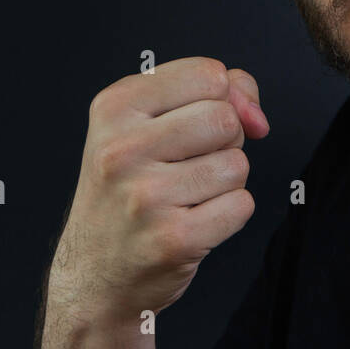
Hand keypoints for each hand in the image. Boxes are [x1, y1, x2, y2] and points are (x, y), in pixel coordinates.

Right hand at [39, 57, 268, 348]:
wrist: (94, 274)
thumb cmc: (128, 190)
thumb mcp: (146, 124)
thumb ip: (212, 93)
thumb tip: (254, 112)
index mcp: (113, 108)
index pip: (208, 74)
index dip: (220, 98)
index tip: (195, 123)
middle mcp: (121, 149)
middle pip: (225, 118)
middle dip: (224, 141)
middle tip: (188, 165)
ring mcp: (145, 196)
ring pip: (237, 164)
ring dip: (225, 182)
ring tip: (186, 195)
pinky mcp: (173, 239)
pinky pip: (241, 206)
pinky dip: (229, 215)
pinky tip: (193, 221)